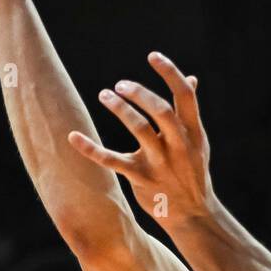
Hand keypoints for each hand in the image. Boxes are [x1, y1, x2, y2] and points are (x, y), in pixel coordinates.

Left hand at [69, 52, 215, 231]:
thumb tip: (191, 79)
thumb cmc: (192, 172)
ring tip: (104, 95)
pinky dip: (91, 149)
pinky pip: (113, 161)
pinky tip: (72, 137)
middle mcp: (179, 145)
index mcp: (194, 132)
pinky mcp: (142, 178)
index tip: (152, 56)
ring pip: (140, 130)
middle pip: (161, 111)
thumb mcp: (198, 142)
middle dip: (139, 93)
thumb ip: (190, 112)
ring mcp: (161, 163)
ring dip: (120, 108)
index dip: (170, 73)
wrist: (193, 215)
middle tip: (120, 84)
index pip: (185, 96)